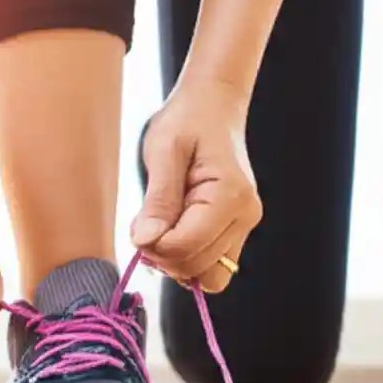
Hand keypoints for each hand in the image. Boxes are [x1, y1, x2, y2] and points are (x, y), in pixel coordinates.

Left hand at [131, 79, 262, 292]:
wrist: (213, 106)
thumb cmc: (188, 121)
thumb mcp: (164, 152)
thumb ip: (158, 199)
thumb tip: (145, 240)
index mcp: (230, 196)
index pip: (186, 248)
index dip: (154, 247)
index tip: (137, 227)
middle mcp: (244, 217)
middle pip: (198, 269)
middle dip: (163, 256)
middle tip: (144, 227)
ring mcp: (244, 226)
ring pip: (208, 275)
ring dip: (175, 262)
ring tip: (159, 228)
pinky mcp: (235, 229)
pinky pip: (212, 264)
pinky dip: (187, 257)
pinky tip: (171, 231)